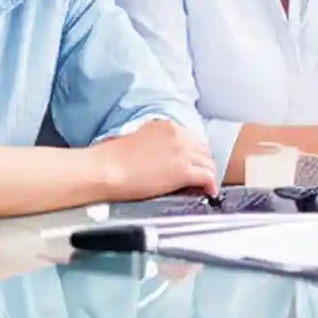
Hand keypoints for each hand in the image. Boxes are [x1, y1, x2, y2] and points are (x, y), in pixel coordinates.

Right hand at [92, 120, 218, 200]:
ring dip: (207, 173)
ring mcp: (182, 152)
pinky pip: (207, 177)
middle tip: (200, 175)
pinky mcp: (183, 171)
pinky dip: (210, 185)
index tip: (189, 161)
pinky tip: (208, 192)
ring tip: (204, 185)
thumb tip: (158, 157)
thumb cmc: (111, 158)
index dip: (191, 152)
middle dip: (202, 161)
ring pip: (208, 162)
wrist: (107, 169)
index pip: (189, 137)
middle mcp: (177, 134)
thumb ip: (153, 143)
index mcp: (164, 125)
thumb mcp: (136, 139)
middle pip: (202, 148)